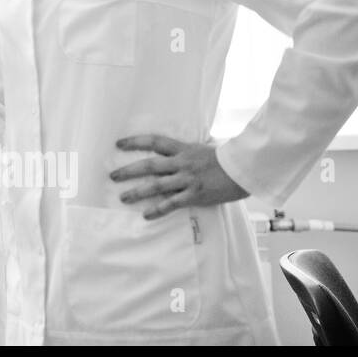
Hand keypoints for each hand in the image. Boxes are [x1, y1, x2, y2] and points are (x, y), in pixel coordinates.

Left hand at [111, 135, 249, 219]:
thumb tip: (180, 150)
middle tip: (112, 175)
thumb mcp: (204, 149)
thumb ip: (189, 151)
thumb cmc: (227, 159)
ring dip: (137, 192)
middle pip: (149, 165)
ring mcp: (187, 179)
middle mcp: (182, 163)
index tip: (119, 144)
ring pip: (156, 185)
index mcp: (183, 149)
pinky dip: (157, 210)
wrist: (245, 169)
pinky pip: (171, 203)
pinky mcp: (194, 195)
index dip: (135, 141)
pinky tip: (146, 215)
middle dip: (129, 170)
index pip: (154, 141)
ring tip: (122, 197)